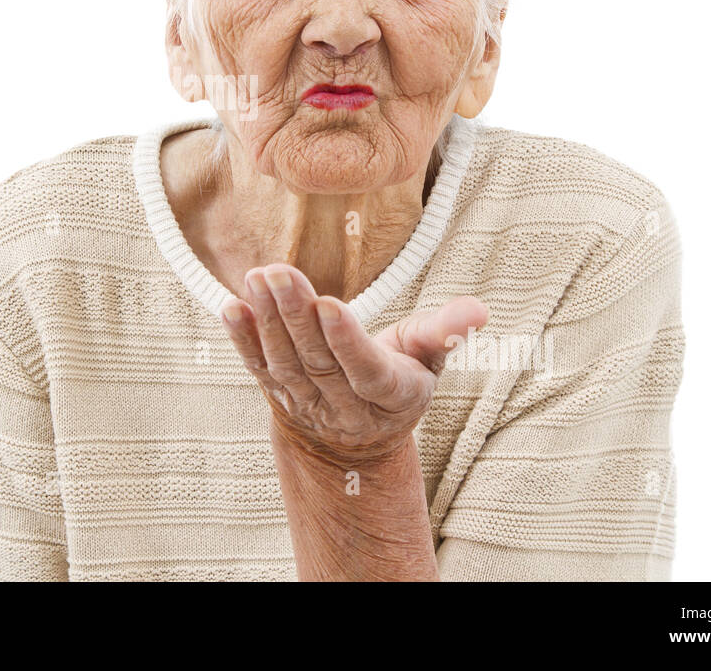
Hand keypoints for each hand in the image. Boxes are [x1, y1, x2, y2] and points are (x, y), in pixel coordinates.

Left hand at [221, 263, 489, 463]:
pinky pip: (258, 368)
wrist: (355, 438)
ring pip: (285, 363)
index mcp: (390, 395)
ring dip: (266, 321)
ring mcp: (307, 404)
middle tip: (278, 272)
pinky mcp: (277, 395)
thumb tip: (479, 311)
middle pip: (317, 362)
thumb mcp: (427, 358)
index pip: (365, 370)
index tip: (328, 304)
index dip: (346, 341)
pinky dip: (242, 341)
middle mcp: (345, 406)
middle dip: (295, 316)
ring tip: (257, 278)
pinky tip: (231, 308)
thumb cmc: (398, 378)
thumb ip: (446, 332)